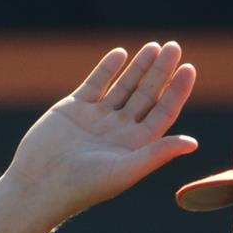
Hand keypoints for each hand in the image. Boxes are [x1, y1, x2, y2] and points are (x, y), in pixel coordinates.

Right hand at [0, 41, 198, 222]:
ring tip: (154, 46)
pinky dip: (107, 68)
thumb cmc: (84, 185)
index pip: (163, 113)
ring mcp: (97, 118)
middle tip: (174, 47)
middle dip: (161, 71)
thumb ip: (157, 154)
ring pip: (123, 86)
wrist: (39, 184)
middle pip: (146, 94)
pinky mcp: (74, 108)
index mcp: (135, 145)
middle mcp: (119, 130)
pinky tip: (121, 53)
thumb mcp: (125, 170)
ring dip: (139, 66)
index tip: (188, 69)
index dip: (177, 91)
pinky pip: (95, 83)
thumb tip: (193, 143)